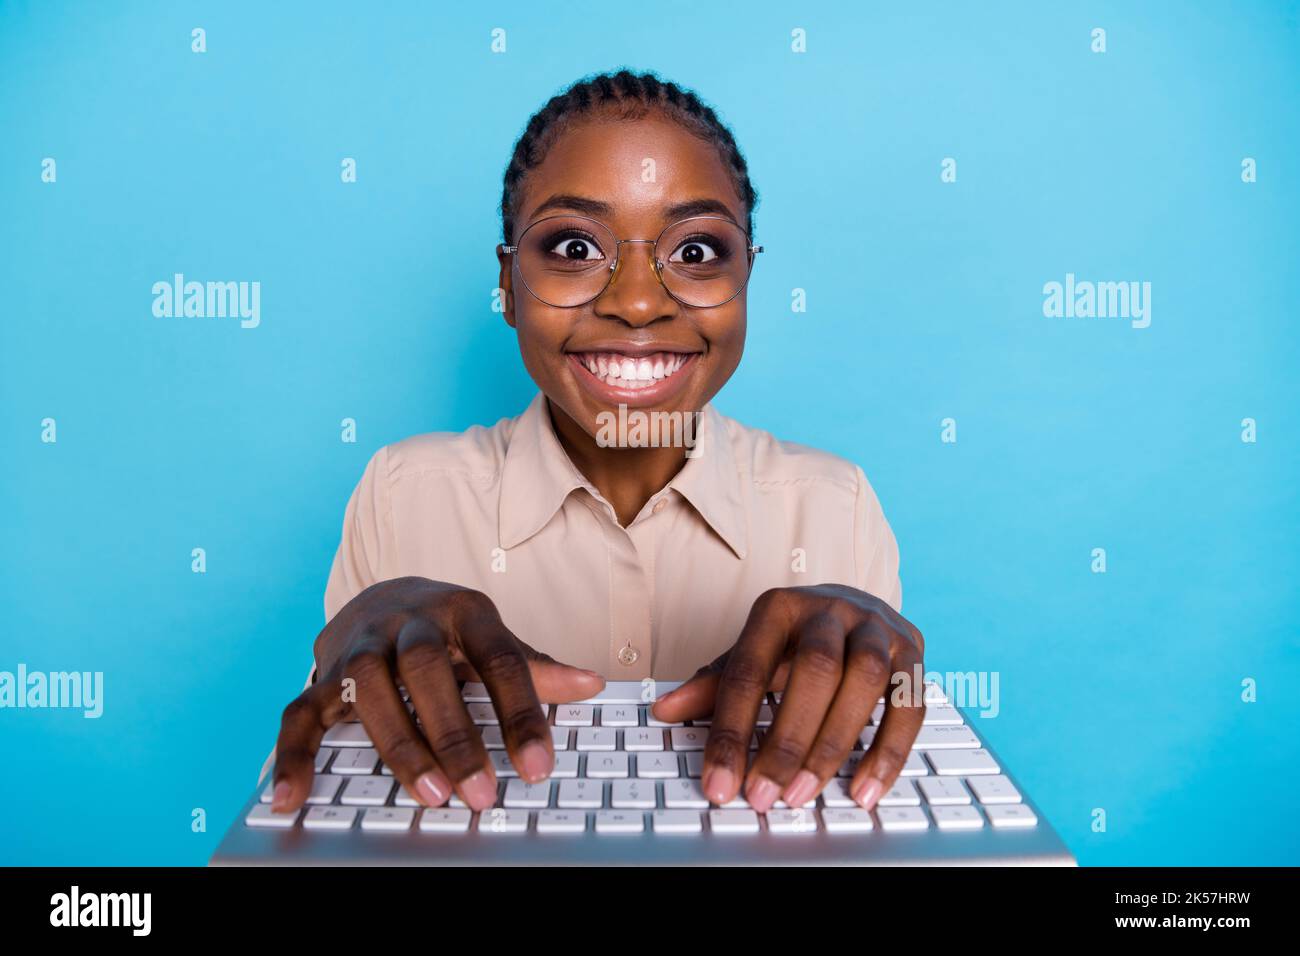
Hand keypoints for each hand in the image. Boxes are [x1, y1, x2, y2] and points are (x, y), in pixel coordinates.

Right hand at [271, 576, 604, 813]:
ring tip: (431, 797)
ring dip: (399, 746)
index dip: (520, 713)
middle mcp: (409, 620)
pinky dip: (294, 757)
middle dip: (454, 733)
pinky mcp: (322, 673)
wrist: (386, 594)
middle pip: (427, 668)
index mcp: (464, 609)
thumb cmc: (453, 630)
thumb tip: (591, 685)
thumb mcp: (496, 639)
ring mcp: (360, 644)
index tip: (538, 766)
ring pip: (368, 688)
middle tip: (480, 792)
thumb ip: (536, 668)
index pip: (499, 658)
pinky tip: (294, 799)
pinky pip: (298, 713)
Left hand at [650, 583, 924, 812]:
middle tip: (766, 795)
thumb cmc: (794, 639)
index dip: (731, 730)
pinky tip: (866, 790)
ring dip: (835, 745)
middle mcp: (830, 610)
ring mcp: (876, 627)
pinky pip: (910, 703)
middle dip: (786, 740)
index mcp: (779, 607)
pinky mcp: (913, 651)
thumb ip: (713, 683)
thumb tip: (663, 712)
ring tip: (806, 794)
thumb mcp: (752, 652)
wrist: (855, 603)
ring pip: (864, 681)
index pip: (748, 670)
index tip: (720, 784)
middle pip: (814, 670)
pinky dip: (889, 752)